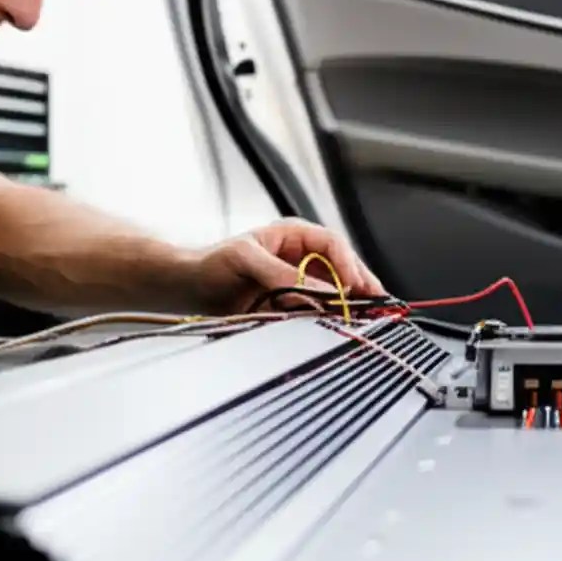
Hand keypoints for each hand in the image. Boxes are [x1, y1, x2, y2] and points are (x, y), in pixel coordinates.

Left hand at [191, 218, 384, 314]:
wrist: (186, 289)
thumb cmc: (210, 264)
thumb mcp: (244, 259)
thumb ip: (282, 274)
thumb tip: (322, 292)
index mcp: (293, 236)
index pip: (332, 244)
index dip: (348, 264)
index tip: (354, 286)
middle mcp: (301, 257)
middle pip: (342, 267)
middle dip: (360, 284)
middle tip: (376, 303)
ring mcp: (299, 281)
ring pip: (335, 289)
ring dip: (351, 302)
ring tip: (367, 316)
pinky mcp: (292, 305)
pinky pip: (319, 309)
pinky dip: (332, 316)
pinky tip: (342, 324)